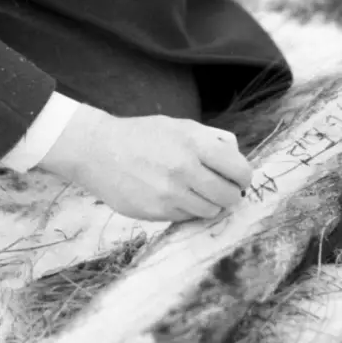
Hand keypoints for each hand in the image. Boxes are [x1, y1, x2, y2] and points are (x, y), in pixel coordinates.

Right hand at [40, 105, 252, 222]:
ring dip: (209, 203)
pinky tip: (174, 196)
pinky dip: (187, 209)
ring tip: (195, 191)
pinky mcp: (156, 212)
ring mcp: (169, 194)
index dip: (243, 177)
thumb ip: (211, 138)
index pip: (239, 170)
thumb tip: (236, 154)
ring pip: (210, 211)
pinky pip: (186, 217)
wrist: (97, 150)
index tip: (238, 178)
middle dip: (230, 194)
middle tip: (222, 189)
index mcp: (194, 143)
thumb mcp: (179, 125)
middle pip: (229, 196)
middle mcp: (184, 169)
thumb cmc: (142, 135)